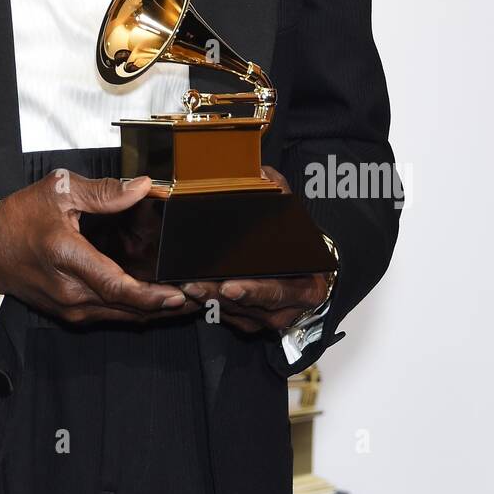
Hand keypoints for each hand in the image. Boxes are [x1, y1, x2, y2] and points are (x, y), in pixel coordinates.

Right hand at [0, 171, 200, 324]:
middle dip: (165, 305)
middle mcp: (70, 291)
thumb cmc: (19, 218)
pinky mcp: (69, 314)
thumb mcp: (59, 191)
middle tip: (201, 297)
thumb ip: (104, 192)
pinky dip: (135, 310)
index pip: (116, 285)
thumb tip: (142, 187)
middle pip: (127, 307)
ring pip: (122, 316)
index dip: (151, 295)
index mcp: (67, 257)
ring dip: (154, 311)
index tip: (179, 295)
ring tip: (188, 301)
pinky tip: (157, 301)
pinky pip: (110, 315)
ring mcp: (70, 308)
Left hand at [178, 166, 331, 333]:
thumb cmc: (300, 249)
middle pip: (248, 306)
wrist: (307, 278)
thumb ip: (281, 196)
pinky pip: (224, 315)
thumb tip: (261, 172)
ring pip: (232, 312)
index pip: (278, 292)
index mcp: (305, 290)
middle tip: (194, 285)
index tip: (230, 285)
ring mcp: (264, 319)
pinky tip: (188, 292)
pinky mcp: (246, 321)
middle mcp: (284, 310)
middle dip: (217, 296)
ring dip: (207, 300)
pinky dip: (207, 304)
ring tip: (185, 285)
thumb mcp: (296, 221)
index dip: (254, 290)